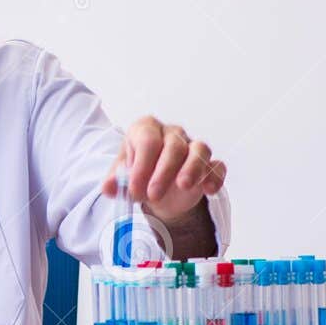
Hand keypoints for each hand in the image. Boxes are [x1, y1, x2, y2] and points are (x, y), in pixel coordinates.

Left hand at [100, 115, 225, 223]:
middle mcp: (171, 133)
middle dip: (163, 172)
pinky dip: (214, 177)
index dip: (141, 164)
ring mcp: (192, 146)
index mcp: (146, 129)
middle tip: (152, 195)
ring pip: (199, 150)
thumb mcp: (122, 178)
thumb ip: (114, 182)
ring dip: (192, 169)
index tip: (134, 189)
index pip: (147, 139)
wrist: (156, 190)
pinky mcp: (209, 164)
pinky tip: (208, 190)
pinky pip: (217, 166)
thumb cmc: (138, 175)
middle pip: (173, 146)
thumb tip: (108, 188)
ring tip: (182, 186)